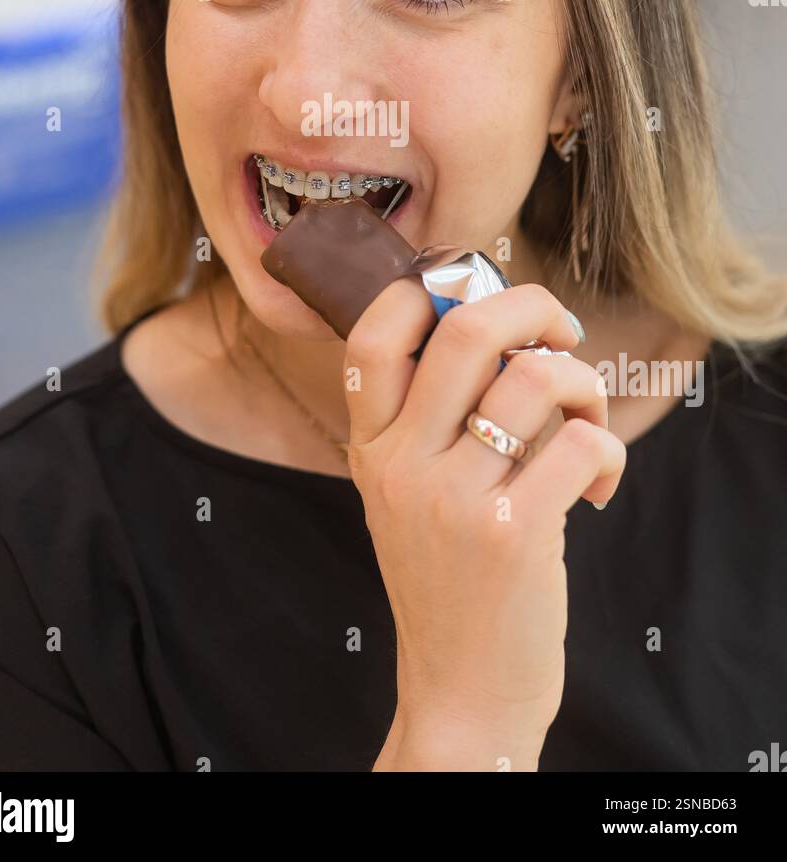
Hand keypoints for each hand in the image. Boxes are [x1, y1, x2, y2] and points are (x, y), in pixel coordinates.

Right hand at [345, 280, 626, 769]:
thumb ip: (429, 418)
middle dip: (534, 307)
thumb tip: (501, 324)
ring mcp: (453, 500)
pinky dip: (608, 451)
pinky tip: (598, 485)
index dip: (430, 288)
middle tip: (560, 331)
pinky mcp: (512, 534)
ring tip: (587, 423)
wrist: (461, 691)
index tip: (480, 293)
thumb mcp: (405, 495)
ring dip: (585, 386)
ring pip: (537, 379)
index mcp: (370, 448)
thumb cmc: (448, 580)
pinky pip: (581, 443)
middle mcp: (400, 465)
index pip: (374, 333)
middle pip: (468, 331)